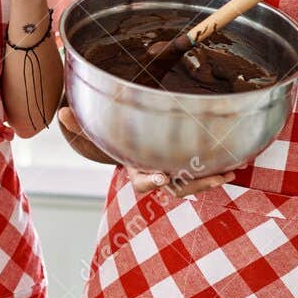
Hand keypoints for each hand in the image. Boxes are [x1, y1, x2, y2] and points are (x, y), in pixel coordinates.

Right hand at [58, 107, 235, 194]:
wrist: (130, 146)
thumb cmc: (114, 138)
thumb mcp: (97, 131)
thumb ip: (82, 124)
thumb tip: (61, 110)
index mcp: (135, 169)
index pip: (141, 180)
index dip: (151, 179)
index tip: (161, 175)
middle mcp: (156, 176)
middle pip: (174, 188)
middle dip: (193, 184)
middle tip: (210, 178)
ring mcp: (173, 175)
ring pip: (192, 185)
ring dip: (210, 181)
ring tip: (228, 174)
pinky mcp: (186, 169)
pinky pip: (202, 175)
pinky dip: (218, 172)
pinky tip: (236, 166)